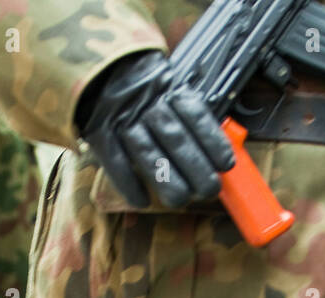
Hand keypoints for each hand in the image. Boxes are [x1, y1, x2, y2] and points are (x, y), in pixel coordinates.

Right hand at [76, 50, 234, 208]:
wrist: (99, 69)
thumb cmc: (143, 88)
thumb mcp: (170, 89)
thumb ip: (190, 117)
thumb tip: (216, 155)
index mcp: (170, 91)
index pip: (197, 116)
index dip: (212, 142)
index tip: (226, 164)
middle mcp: (148, 104)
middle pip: (176, 139)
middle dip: (196, 168)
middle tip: (209, 189)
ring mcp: (123, 119)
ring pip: (148, 154)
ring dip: (167, 181)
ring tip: (181, 199)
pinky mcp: (99, 131)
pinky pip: (115, 161)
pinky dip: (129, 184)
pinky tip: (142, 201)